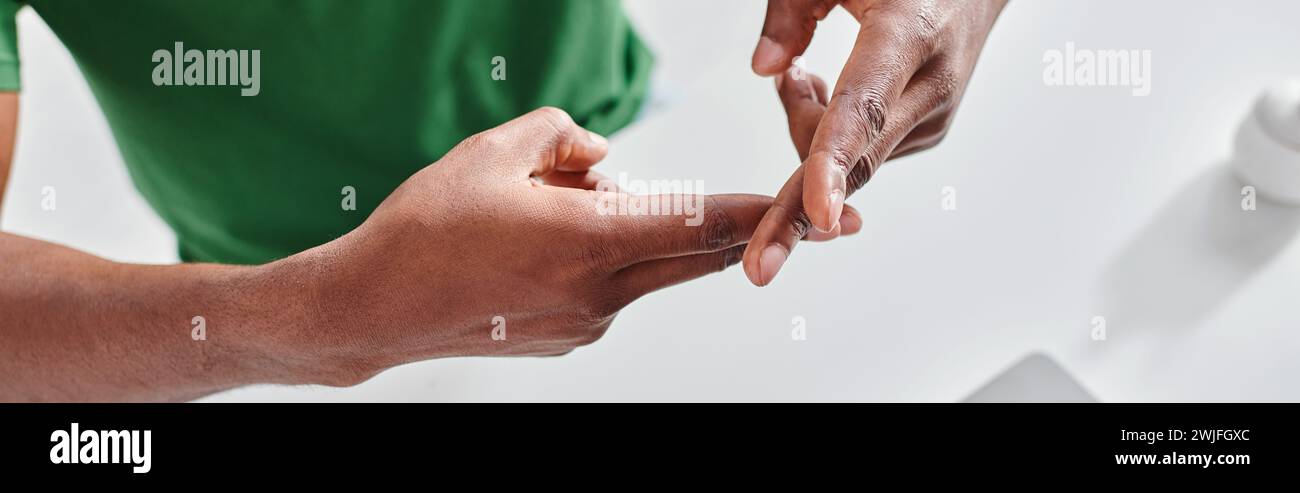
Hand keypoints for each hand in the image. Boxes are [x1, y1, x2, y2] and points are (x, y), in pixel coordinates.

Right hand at [275, 108, 857, 385]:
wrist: (375, 308)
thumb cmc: (426, 228)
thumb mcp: (494, 152)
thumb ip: (564, 136)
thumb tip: (604, 154)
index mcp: (586, 239)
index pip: (696, 222)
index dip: (758, 211)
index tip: (809, 209)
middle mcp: (599, 291)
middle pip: (695, 256)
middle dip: (745, 234)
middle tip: (800, 218)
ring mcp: (588, 322)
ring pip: (648, 265)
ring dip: (643, 231)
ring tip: (562, 202)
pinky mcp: (572, 339)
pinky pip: (613, 286)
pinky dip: (607, 257)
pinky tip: (542, 243)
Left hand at [745, 0, 1005, 285]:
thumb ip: (792, 9)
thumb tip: (765, 70)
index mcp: (908, 34)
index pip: (864, 106)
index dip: (834, 163)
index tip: (818, 215)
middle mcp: (928, 86)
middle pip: (854, 164)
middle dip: (798, 218)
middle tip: (757, 268)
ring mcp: (931, 118)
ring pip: (842, 158)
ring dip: (803, 128)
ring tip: (798, 74)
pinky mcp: (926, 134)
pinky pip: (854, 152)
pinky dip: (824, 132)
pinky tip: (823, 87)